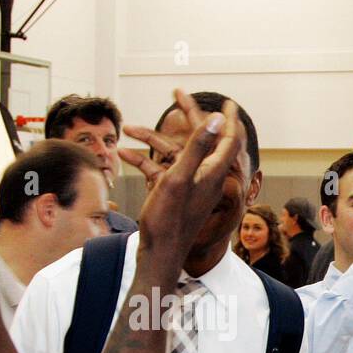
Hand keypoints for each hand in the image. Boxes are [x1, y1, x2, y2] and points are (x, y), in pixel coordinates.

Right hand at [123, 89, 239, 267]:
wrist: (158, 256)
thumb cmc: (168, 221)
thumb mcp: (180, 178)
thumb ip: (198, 147)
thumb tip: (217, 118)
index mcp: (212, 173)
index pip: (228, 139)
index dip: (228, 119)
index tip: (228, 102)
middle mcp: (204, 179)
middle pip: (200, 141)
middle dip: (188, 118)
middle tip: (179, 97)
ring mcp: (189, 188)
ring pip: (174, 155)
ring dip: (152, 140)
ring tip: (132, 127)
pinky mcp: (175, 196)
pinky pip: (161, 171)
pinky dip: (143, 161)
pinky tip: (124, 155)